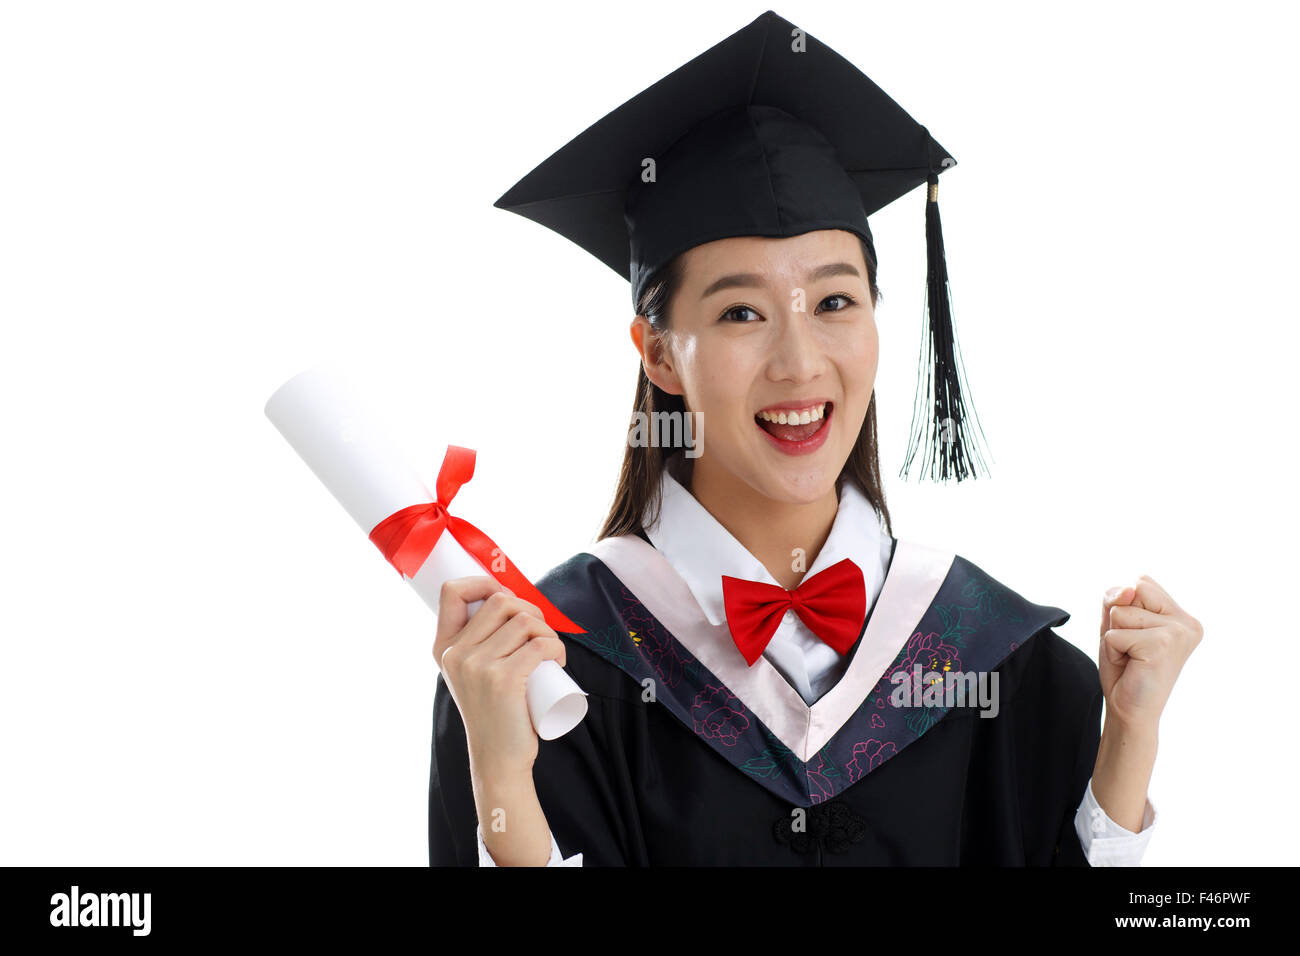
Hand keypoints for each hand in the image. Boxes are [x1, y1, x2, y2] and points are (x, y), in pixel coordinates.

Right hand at [433, 576, 566, 778]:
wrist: (497, 758)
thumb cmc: (494, 711)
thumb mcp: (471, 674)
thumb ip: (475, 645)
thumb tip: (506, 601)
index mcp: (444, 647)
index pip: (452, 591)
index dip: (483, 582)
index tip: (507, 599)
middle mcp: (456, 654)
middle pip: (500, 601)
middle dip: (529, 610)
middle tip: (540, 635)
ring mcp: (478, 666)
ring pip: (524, 621)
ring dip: (547, 631)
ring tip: (550, 652)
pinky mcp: (504, 680)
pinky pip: (540, 644)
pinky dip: (557, 647)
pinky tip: (557, 661)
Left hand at [1098, 575, 1202, 732]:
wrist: (1130, 712)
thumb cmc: (1125, 668)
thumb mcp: (1115, 624)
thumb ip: (1118, 598)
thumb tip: (1129, 588)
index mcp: (1181, 615)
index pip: (1140, 582)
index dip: (1124, 607)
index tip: (1135, 637)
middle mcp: (1187, 622)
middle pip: (1132, 590)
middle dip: (1119, 619)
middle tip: (1131, 649)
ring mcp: (1179, 633)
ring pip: (1120, 611)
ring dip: (1115, 636)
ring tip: (1132, 658)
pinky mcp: (1163, 645)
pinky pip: (1115, 634)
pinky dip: (1113, 651)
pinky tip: (1131, 666)